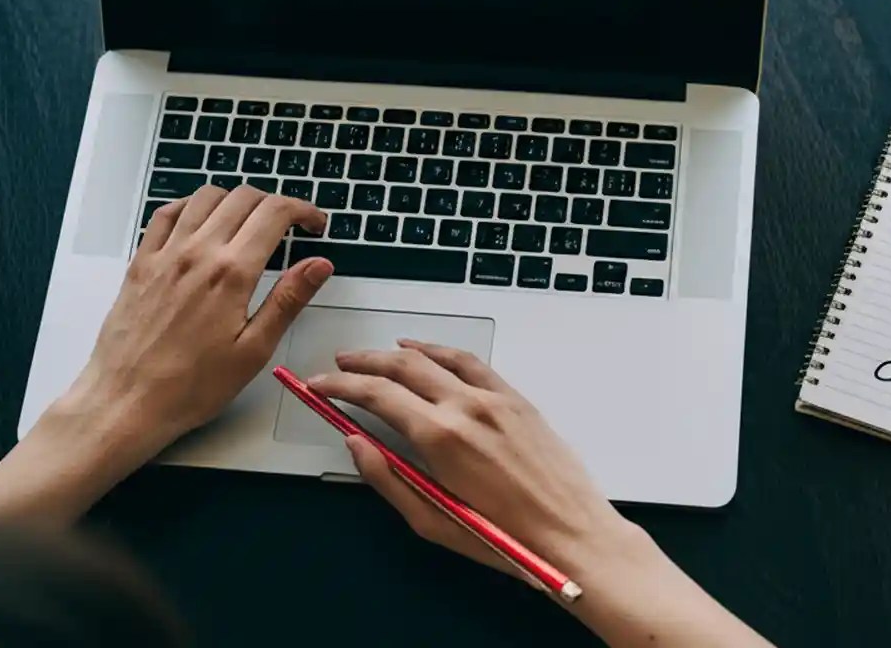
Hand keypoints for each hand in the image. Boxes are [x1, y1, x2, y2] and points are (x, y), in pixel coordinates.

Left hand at [63, 185, 332, 448]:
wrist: (127, 401)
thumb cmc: (189, 386)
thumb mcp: (254, 349)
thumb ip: (288, 299)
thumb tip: (319, 265)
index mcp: (231, 274)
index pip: (274, 214)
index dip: (303, 211)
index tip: (314, 224)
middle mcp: (197, 254)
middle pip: (244, 198)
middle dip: (276, 203)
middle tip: (291, 225)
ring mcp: (165, 255)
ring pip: (206, 197)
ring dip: (236, 200)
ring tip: (251, 221)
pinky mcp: (141, 263)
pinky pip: (166, 214)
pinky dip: (192, 206)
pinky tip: (203, 221)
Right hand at [311, 343, 770, 646]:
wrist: (571, 534)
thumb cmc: (505, 537)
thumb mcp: (431, 520)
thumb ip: (387, 478)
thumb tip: (356, 444)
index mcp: (440, 437)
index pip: (376, 394)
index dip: (340, 385)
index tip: (319, 385)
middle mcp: (467, 408)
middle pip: (402, 367)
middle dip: (363, 363)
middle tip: (339, 367)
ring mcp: (495, 399)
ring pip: (437, 357)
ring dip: (399, 352)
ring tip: (375, 355)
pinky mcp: (517, 400)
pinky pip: (473, 363)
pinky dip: (444, 352)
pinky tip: (429, 353)